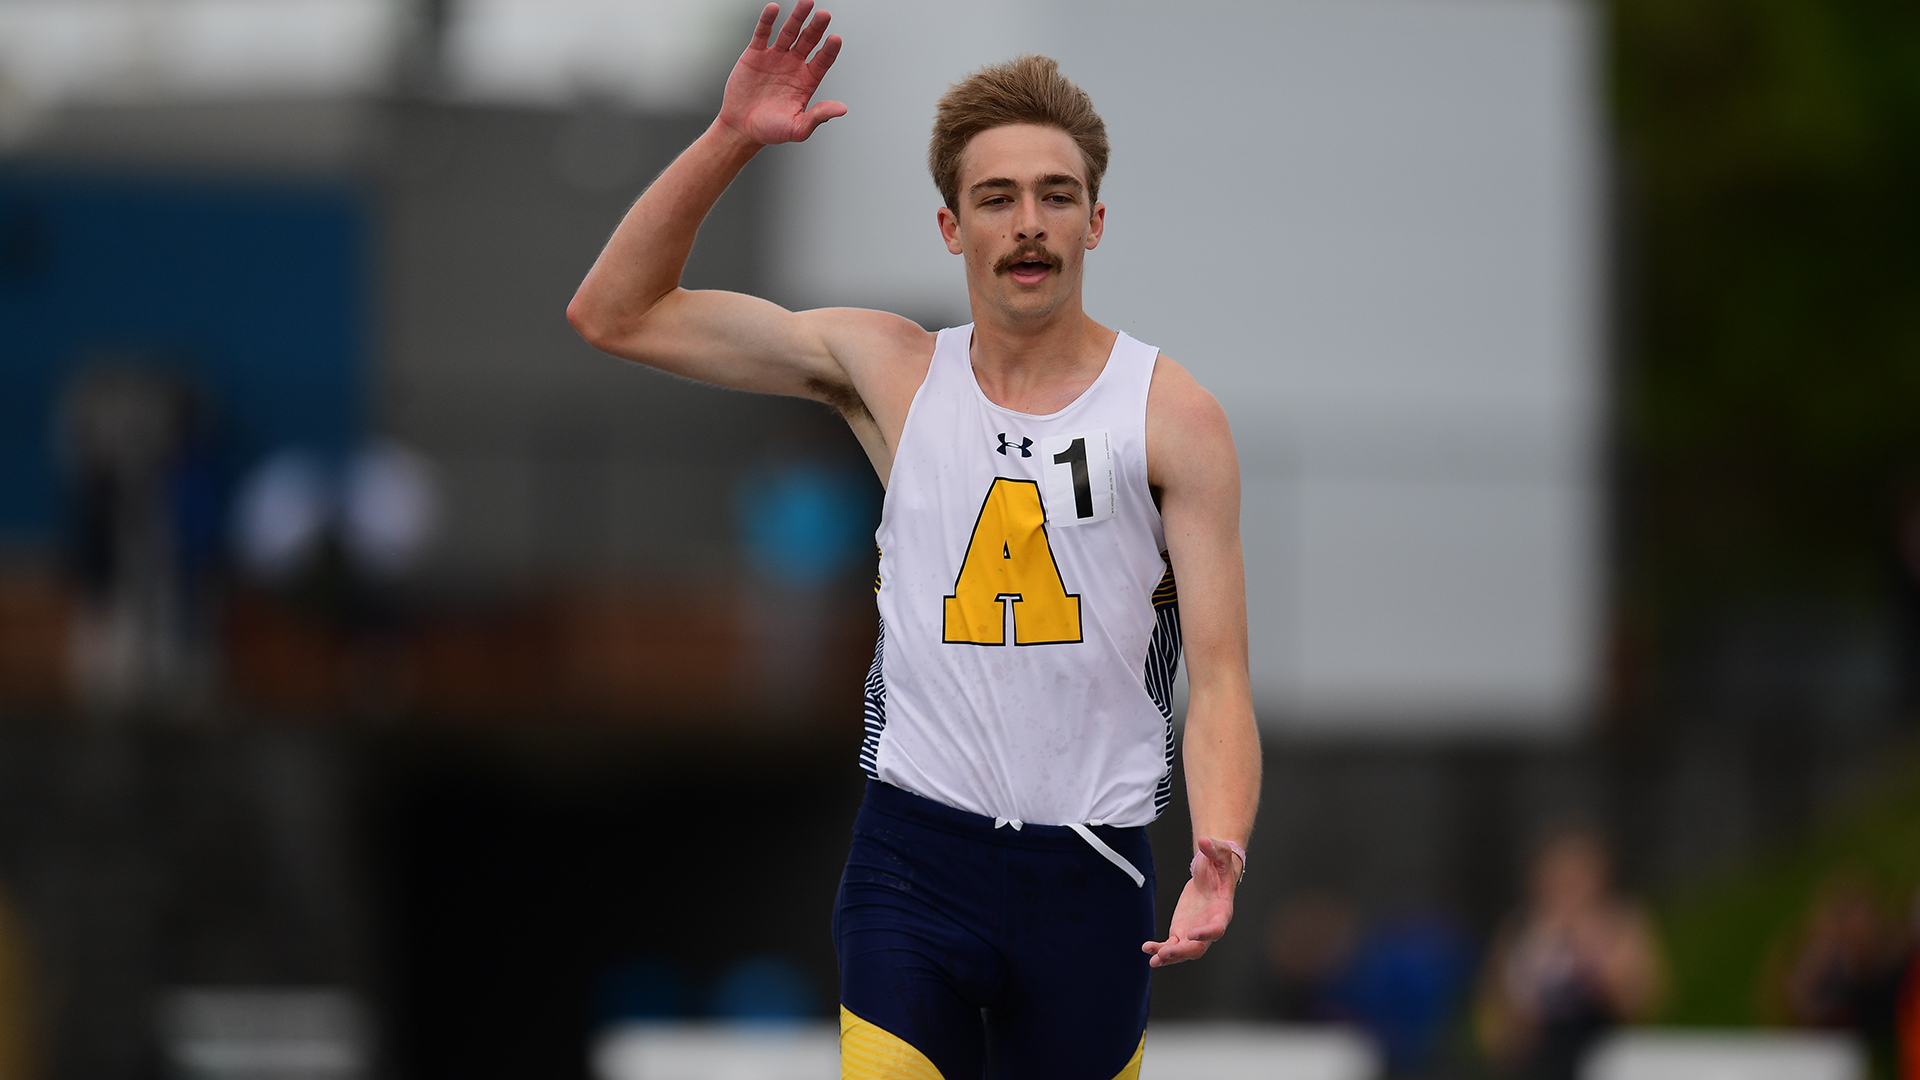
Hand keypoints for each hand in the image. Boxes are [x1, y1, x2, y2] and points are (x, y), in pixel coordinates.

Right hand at [718, 2, 845, 145]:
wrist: (741, 128)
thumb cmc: (770, 131)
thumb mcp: (798, 129)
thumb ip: (818, 117)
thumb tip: (842, 109)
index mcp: (807, 80)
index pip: (823, 60)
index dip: (830, 50)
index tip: (836, 39)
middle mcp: (794, 65)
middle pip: (809, 40)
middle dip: (817, 27)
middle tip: (825, 15)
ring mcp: (775, 57)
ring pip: (789, 32)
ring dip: (798, 17)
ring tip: (807, 3)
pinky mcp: (755, 54)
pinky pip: (763, 33)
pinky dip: (768, 21)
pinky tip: (774, 9)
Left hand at [1142, 836, 1239, 967]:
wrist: (1212, 873)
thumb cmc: (1219, 864)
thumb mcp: (1220, 853)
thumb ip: (1214, 849)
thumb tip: (1203, 841)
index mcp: (1222, 911)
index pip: (1217, 927)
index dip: (1207, 933)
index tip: (1193, 934)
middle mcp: (1209, 927)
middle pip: (1199, 947)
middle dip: (1183, 952)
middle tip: (1166, 952)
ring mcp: (1194, 932)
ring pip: (1183, 951)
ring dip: (1169, 956)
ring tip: (1153, 959)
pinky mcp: (1181, 931)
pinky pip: (1171, 944)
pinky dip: (1159, 948)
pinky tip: (1146, 948)